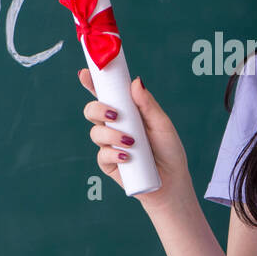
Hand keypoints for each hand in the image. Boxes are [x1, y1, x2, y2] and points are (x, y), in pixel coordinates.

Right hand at [77, 68, 192, 212]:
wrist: (171, 182)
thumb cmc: (168, 150)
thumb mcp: (162, 125)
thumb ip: (148, 105)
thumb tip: (136, 82)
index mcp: (126, 112)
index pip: (106, 94)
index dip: (92, 83)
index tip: (85, 73)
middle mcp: (114, 126)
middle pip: (92, 111)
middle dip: (98, 109)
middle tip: (114, 114)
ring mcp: (109, 145)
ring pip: (95, 133)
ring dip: (111, 135)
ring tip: (131, 142)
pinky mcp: (108, 164)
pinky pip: (102, 155)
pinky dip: (113, 154)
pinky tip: (126, 157)